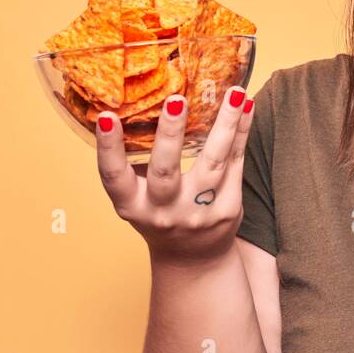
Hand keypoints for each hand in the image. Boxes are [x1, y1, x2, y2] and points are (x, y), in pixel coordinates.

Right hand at [95, 86, 254, 267]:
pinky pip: (236, 162)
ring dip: (225, 123)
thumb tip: (137, 103)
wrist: (193, 259)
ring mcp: (200, 211)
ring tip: (234, 92)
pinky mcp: (229, 207)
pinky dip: (242, 132)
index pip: (114, 177)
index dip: (108, 148)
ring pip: (214, 162)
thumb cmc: (160, 214)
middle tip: (176, 99)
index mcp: (133, 206)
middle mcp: (164, 211)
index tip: (106, 116)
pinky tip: (246, 106)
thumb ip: (136, 161)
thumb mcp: (138, 196)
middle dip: (171, 134)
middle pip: (167, 171)